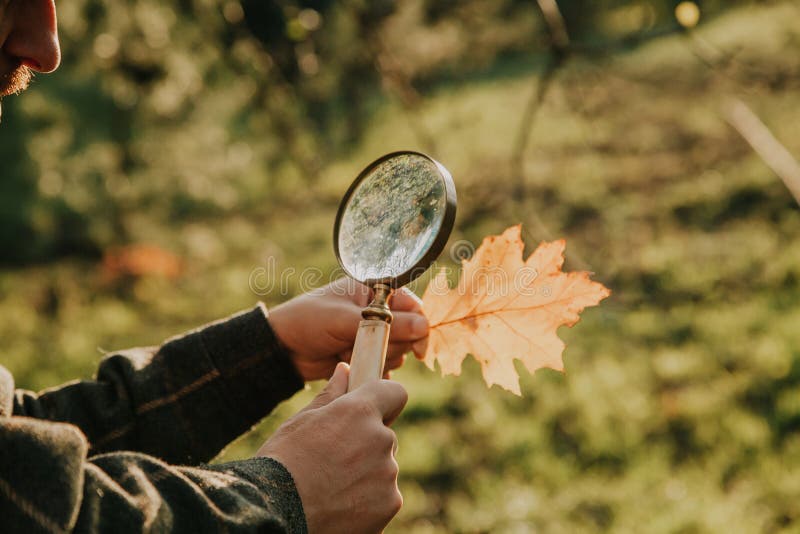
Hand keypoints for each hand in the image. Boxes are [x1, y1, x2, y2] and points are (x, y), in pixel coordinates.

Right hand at [257, 363, 406, 533]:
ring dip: (366, 473)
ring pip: (383, 466)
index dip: (383, 401)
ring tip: (331, 486)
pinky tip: (339, 504)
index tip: (371, 412)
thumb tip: (344, 371)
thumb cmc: (282, 463)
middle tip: (333, 460)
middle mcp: (380, 439)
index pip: (395, 393)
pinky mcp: (389, 503)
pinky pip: (384, 494)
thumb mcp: (301, 422)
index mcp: (359, 412)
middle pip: (384, 435)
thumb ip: (331, 395)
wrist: (274, 513)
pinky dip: (368, 500)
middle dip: (366, 443)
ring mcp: (387, 474)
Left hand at [268, 278, 428, 380]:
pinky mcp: (366, 354)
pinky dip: (373, 370)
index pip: (411, 307)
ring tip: (346, 351)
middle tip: (360, 344)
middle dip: (389, 344)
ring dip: (376, 357)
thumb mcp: (343, 319)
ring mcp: (372, 334)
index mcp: (373, 291)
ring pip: (398, 351)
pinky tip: (352, 366)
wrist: (283, 350)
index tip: (418, 349)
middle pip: (409, 332)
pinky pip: (385, 365)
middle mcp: (378, 311)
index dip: (419, 327)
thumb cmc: (307, 321)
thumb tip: (424, 326)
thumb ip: (384, 324)